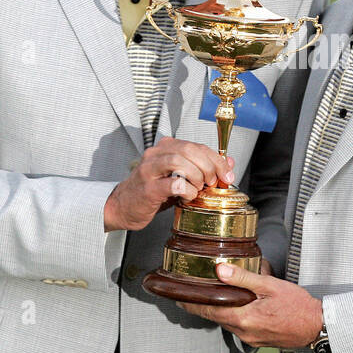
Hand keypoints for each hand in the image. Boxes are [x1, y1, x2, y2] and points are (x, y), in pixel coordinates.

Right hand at [104, 137, 232, 231]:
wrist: (123, 207)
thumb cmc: (153, 192)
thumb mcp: (180, 177)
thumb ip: (203, 168)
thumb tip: (229, 164)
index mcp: (166, 148)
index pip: (197, 146)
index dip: (217, 159)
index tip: (227, 175)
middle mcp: (155, 154)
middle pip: (189, 150)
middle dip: (209, 166)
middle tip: (213, 182)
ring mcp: (149, 170)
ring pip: (178, 161)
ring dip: (196, 175)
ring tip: (199, 188)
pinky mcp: (147, 189)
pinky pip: (173, 184)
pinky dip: (187, 190)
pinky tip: (187, 197)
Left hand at [179, 263, 322, 348]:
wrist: (317, 326)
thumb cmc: (298, 306)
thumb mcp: (270, 286)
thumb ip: (244, 278)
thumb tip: (220, 270)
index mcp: (243, 317)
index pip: (208, 310)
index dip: (191, 304)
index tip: (177, 298)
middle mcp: (243, 331)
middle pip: (215, 317)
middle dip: (202, 306)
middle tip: (189, 294)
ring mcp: (250, 338)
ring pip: (227, 322)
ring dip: (218, 310)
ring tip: (211, 297)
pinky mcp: (258, 339)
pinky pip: (239, 327)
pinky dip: (232, 316)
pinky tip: (236, 306)